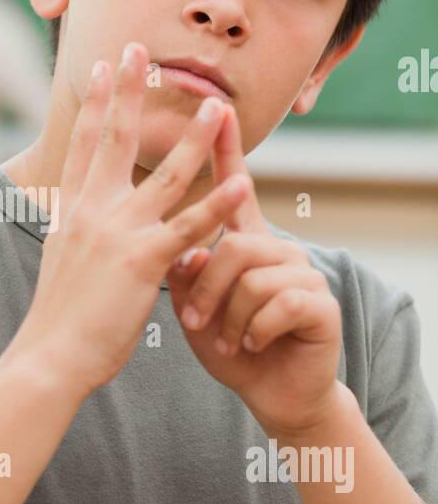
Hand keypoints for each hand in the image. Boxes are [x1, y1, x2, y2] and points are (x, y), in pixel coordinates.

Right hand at [10, 42, 250, 399]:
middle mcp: (93, 212)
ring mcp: (119, 233)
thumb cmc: (58, 320)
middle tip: (143, 49)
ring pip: (165, 176)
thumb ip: (75, 233)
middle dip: (132, 90)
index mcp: (73, 211)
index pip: (86, 144)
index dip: (98, 102)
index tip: (106, 66)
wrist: (50, 355)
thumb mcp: (60, 261)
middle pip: (117, 139)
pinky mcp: (143, 262)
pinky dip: (219, 203)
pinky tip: (242, 182)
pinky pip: (190, 227)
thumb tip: (75, 219)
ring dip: (195, 138)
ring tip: (218, 106)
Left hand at [166, 104, 342, 436]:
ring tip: (227, 341)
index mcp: (245, 242)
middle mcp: (279, 249)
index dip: (226, 150)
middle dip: (207, 288)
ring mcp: (304, 273)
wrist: (273, 394)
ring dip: (229, 317)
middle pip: (232, 242)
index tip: (218, 109)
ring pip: (251, 277)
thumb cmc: (230, 346)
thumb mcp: (194, 307)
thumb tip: (184, 250)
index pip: (234, 188)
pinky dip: (254, 331)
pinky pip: (277, 304)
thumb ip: (183, 272)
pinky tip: (253, 345)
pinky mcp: (321, 303)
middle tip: (193, 321)